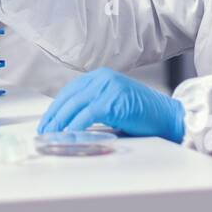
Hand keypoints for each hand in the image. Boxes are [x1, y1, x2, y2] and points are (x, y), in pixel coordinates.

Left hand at [38, 69, 186, 142]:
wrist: (167, 116)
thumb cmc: (143, 113)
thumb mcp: (114, 102)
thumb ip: (94, 105)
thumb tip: (70, 120)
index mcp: (101, 76)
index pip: (70, 90)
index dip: (56, 106)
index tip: (47, 120)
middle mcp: (102, 78)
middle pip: (69, 97)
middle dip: (53, 116)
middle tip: (44, 131)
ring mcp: (107, 88)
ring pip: (74, 106)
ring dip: (59, 122)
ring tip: (51, 135)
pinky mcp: (112, 102)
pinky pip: (86, 116)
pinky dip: (74, 127)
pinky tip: (67, 136)